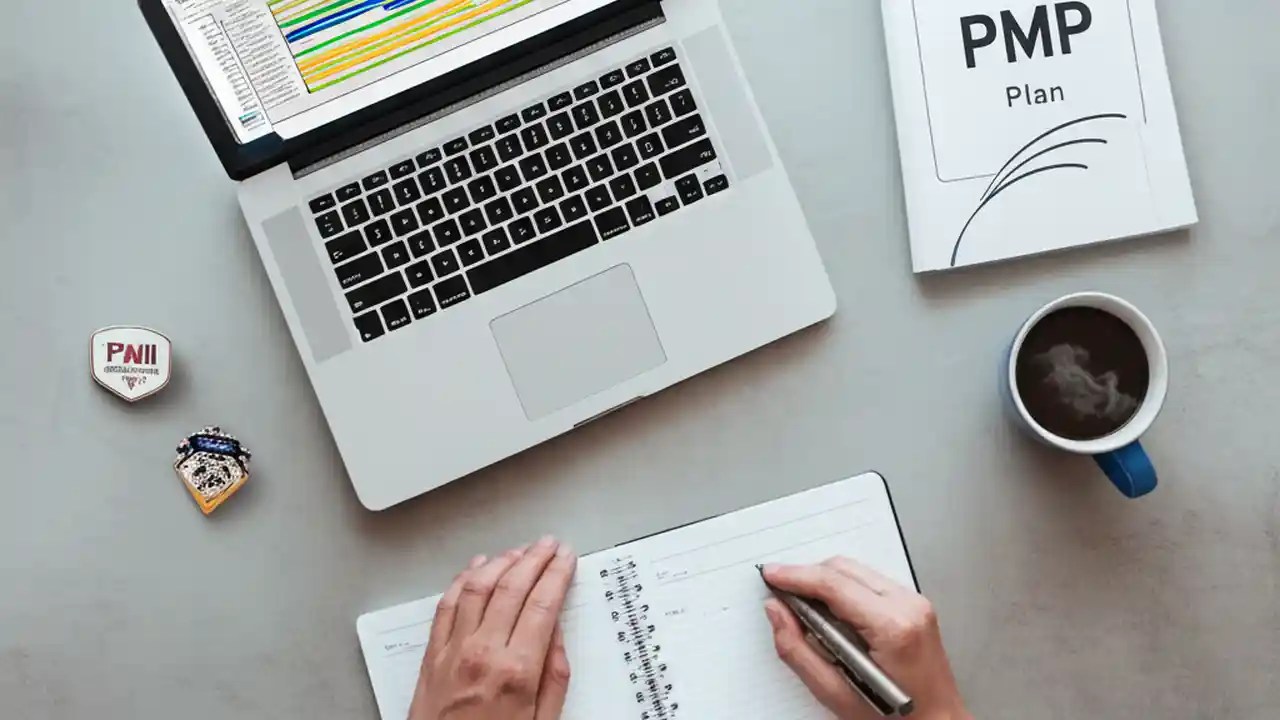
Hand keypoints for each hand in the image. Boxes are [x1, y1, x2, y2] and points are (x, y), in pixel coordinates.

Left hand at [410, 536, 577, 719]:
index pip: (542, 603)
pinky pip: (447, 604)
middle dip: (535, 558)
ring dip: (501, 561)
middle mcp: (483, 653)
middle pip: (512, 586)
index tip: (566, 558)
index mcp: (517, 671)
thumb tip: (557, 633)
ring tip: (519, 550)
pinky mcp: (433, 656)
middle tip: (549, 544)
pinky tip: (476, 568)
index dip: (557, 573)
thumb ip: (554, 675)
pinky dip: (463, 578)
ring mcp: (454, 651)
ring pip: (478, 586)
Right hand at [762, 558, 969, 719]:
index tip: (772, 575)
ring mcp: (915, 602)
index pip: (833, 584)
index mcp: (892, 628)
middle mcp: (908, 606)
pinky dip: (843, 590)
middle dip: (807, 576)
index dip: (795, 576)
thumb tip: (777, 612)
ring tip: (805, 609)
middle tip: (782, 595)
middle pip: (843, 569)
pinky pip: (869, 582)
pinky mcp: (913, 604)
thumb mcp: (836, 694)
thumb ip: (797, 650)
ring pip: (856, 571)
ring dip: (825, 582)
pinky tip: (831, 613)